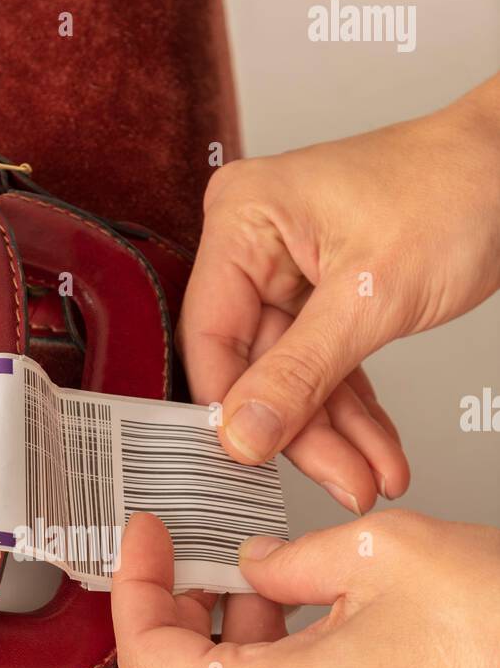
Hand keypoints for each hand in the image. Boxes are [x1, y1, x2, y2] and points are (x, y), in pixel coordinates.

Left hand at [112, 511, 499, 667]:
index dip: (133, 585)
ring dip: (216, 640)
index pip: (148, 656)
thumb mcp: (381, 552)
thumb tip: (259, 562)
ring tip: (253, 578)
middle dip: (165, 616)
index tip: (144, 537)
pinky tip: (296, 614)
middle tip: (181, 556)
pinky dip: (259, 667)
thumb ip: (292, 556)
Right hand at [180, 74, 499, 514]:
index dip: (232, 405)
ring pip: (296, 378)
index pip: (212, 335)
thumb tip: (242, 434)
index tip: (253, 460)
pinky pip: (327, 369)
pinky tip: (375, 452)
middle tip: (340, 480)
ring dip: (335, 435)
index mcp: (243, 219)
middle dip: (305, 431)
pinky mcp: (325, 299)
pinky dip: (355, 414)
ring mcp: (290, 274)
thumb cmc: (455, 187)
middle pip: (257, 365)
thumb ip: (300, 372)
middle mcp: (256, 245)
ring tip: (367, 478)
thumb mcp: (372, 295)